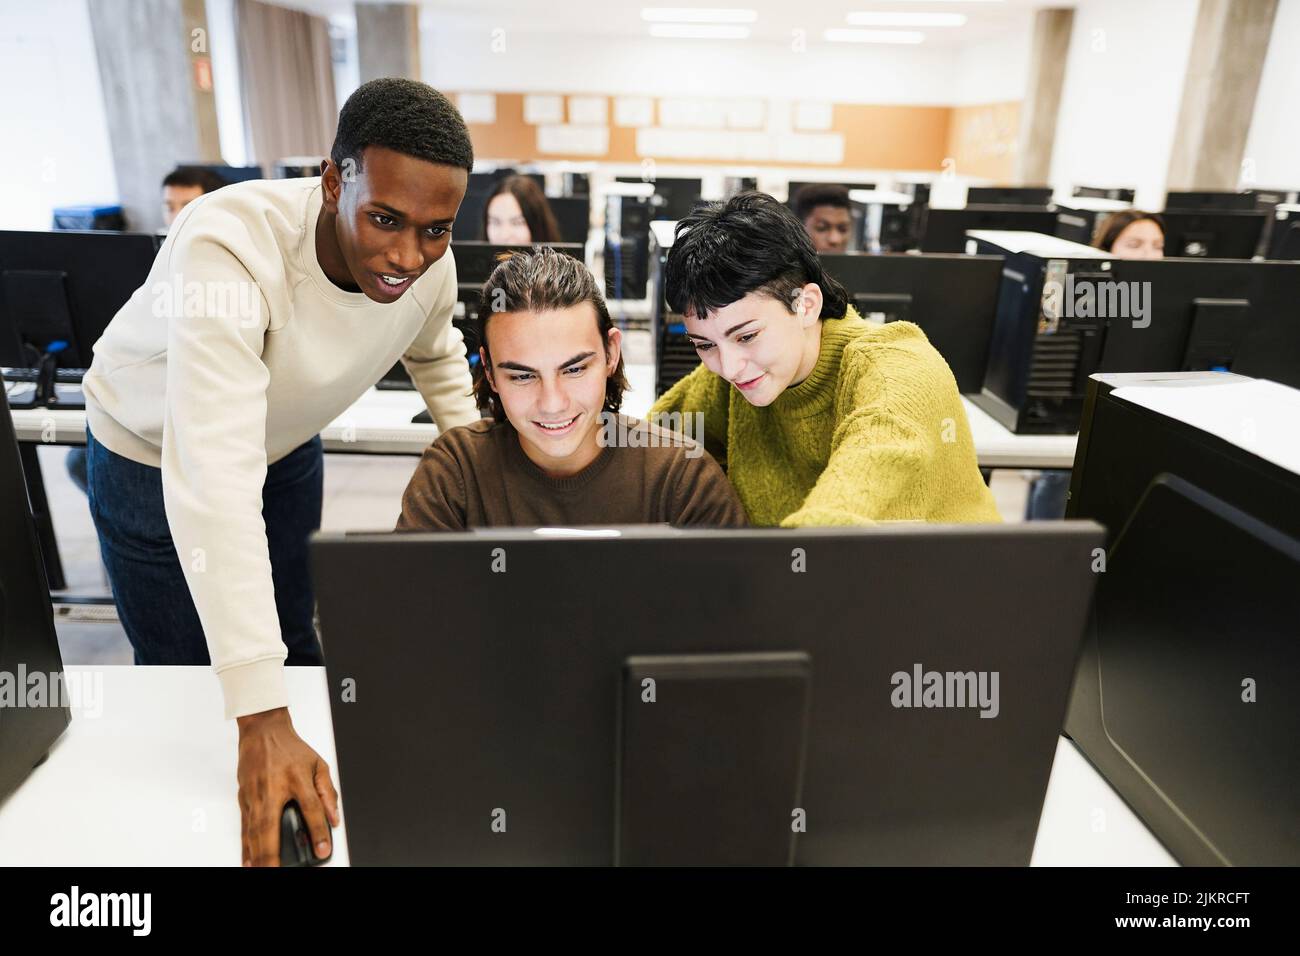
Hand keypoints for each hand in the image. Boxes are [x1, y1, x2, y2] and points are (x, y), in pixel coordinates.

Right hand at [236, 707, 339, 865]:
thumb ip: (328, 792)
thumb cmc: (290, 748)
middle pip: (271, 826)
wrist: (263, 731)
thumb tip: (334, 818)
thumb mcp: (318, 765)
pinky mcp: (244, 799)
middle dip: (273, 854)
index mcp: (297, 778)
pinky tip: (249, 861)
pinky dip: (246, 846)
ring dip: (258, 855)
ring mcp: (255, 795)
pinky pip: (244, 827)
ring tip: (263, 871)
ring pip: (254, 831)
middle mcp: (273, 788)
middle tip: (277, 871)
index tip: (322, 850)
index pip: (310, 809)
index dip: (318, 831)